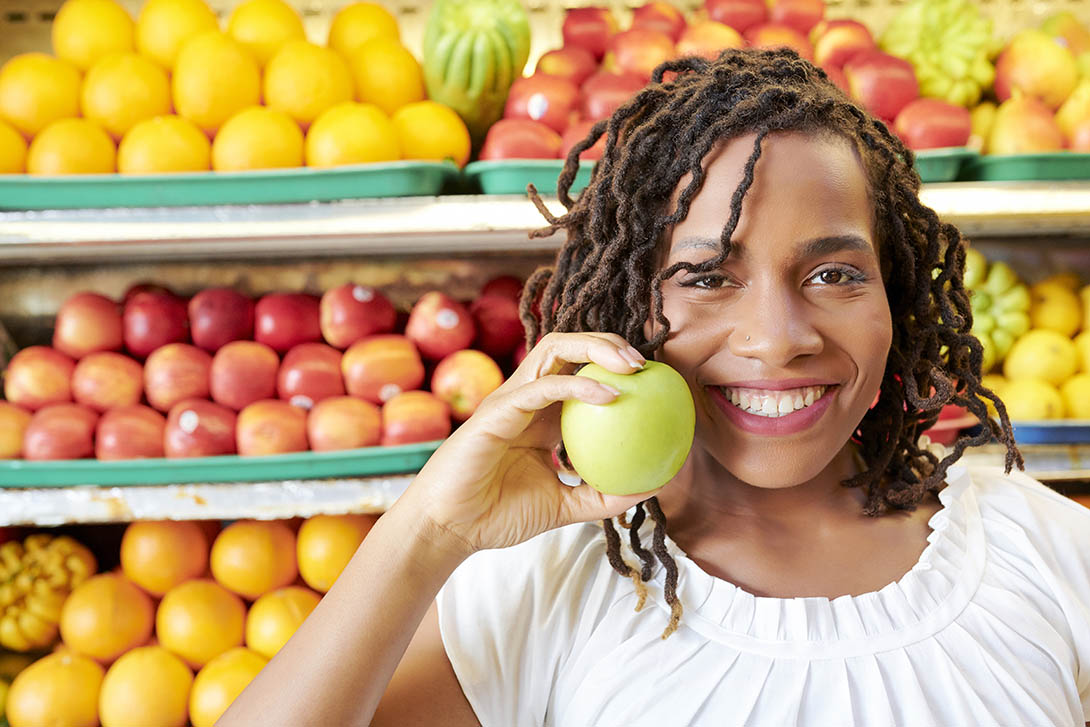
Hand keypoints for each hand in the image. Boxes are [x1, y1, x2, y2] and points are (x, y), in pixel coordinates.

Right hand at [397, 332, 656, 556]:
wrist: (450, 530)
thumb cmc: (498, 516)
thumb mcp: (565, 507)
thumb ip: (603, 495)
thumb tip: (654, 486)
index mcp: (542, 415)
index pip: (580, 371)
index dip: (614, 365)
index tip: (654, 380)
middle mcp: (528, 398)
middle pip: (569, 348)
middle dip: (609, 343)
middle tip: (645, 363)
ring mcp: (511, 400)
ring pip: (554, 349)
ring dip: (595, 347)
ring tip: (631, 365)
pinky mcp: (496, 411)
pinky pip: (542, 387)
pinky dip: (578, 385)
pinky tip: (610, 395)